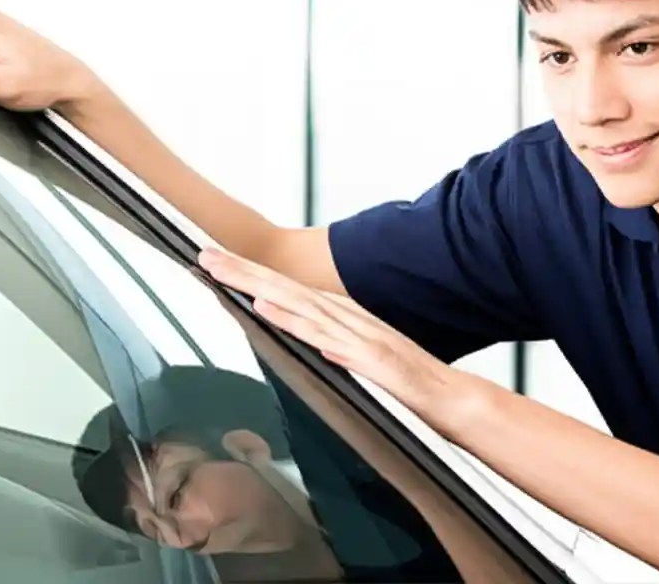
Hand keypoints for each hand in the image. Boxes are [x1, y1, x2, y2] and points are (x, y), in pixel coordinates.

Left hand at [197, 248, 456, 416]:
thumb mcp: (364, 363)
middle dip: (243, 272)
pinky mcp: (370, 360)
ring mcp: (359, 337)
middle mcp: (349, 320)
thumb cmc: (410, 387)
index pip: (289, 293)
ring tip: (223, 273)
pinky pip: (325, 339)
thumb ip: (338, 348)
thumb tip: (310, 339)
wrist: (455, 402)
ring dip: (259, 288)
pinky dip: (296, 324)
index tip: (216, 263)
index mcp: (345, 320)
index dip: (252, 277)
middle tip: (203, 255)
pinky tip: (267, 312)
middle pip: (287, 290)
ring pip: (299, 306)